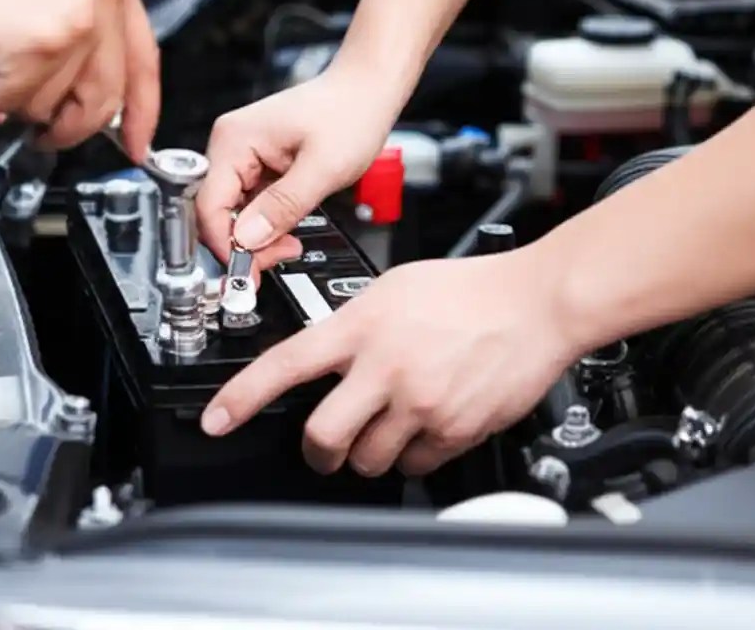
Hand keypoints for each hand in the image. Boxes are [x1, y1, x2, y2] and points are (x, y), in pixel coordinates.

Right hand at [0, 0, 159, 157]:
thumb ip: (63, 42)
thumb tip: (54, 110)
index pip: (143, 61)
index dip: (141, 113)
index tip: (135, 144)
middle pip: (104, 99)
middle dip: (66, 128)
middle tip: (38, 132)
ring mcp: (73, 23)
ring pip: (49, 106)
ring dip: (5, 94)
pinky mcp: (37, 48)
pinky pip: (8, 102)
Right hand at [196, 67, 402, 271]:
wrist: (368, 90)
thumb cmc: (351, 112)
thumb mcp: (323, 169)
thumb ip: (283, 207)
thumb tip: (248, 239)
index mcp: (235, 140)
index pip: (209, 206)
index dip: (227, 246)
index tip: (248, 273)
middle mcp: (231, 144)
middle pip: (218, 213)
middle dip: (244, 244)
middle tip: (276, 259)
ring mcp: (243, 153)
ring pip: (234, 212)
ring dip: (258, 236)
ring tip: (288, 243)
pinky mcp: (258, 162)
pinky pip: (251, 203)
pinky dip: (266, 223)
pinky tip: (288, 227)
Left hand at [200, 251, 584, 476]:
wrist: (537, 303)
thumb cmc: (469, 290)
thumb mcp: (392, 289)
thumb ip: (352, 324)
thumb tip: (324, 355)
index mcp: (362, 325)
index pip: (286, 365)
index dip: (242, 397)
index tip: (217, 420)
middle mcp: (386, 367)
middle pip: (322, 437)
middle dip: (317, 452)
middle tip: (323, 448)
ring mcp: (420, 403)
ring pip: (368, 460)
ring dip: (369, 453)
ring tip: (389, 425)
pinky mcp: (454, 430)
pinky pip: (415, 465)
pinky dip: (413, 456)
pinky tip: (426, 425)